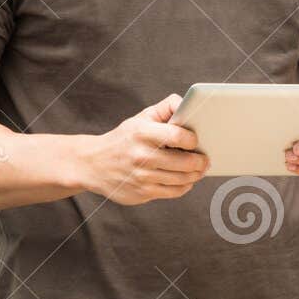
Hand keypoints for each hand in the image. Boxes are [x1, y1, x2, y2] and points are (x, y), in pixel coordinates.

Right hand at [80, 93, 208, 205]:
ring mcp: (142, 176)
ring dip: (196, 174)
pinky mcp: (142, 193)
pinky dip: (185, 186)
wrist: (93, 164)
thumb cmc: (124, 138)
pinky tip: (186, 180)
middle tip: (205, 158)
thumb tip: (189, 105)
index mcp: (142, 132)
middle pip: (185, 162)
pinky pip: (174, 192)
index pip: (178, 136)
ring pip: (182, 179)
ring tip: (199, 169)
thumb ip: (166, 107)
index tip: (196, 140)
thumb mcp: (141, 117)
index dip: (193, 139)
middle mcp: (142, 155)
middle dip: (201, 161)